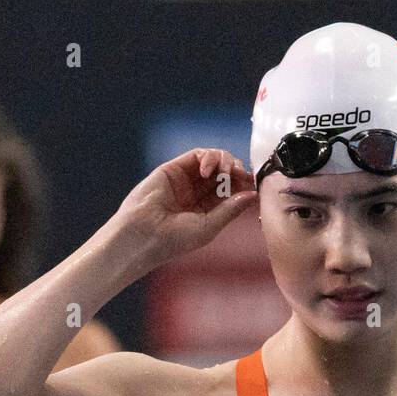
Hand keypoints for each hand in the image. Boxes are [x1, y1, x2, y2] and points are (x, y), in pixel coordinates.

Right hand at [112, 147, 257, 270]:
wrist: (143, 235)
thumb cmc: (173, 240)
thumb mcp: (209, 227)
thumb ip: (230, 209)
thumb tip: (253, 194)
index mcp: (208, 211)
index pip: (233, 191)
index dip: (244, 185)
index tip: (253, 185)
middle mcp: (198, 194)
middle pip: (226, 174)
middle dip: (237, 171)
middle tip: (242, 176)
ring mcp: (187, 180)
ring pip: (215, 161)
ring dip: (225, 162)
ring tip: (224, 172)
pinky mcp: (175, 168)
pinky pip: (197, 155)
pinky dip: (208, 157)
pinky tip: (208, 169)